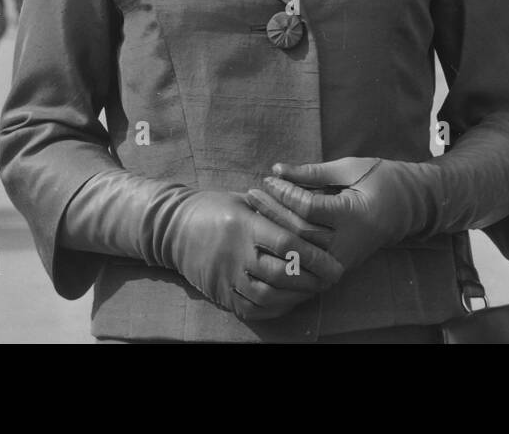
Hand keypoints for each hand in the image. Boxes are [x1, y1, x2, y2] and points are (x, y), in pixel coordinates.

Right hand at [159, 190, 344, 321]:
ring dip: (298, 296)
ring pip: (269, 295)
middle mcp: (236, 252)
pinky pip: (253, 308)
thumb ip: (275, 210)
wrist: (173, 228)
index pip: (286, 243)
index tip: (334, 261)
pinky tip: (291, 299)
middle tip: (332, 277)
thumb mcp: (244, 199)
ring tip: (315, 288)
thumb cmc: (214, 207)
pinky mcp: (220, 293)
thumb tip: (314, 221)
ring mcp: (226, 276)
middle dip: (313, 278)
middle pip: (282, 273)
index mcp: (244, 224)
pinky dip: (276, 308)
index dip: (314, 255)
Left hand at [246, 157, 433, 272]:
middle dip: (273, 212)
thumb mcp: (349, 168)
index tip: (268, 178)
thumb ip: (312, 173)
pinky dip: (287, 248)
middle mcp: (347, 242)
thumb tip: (278, 169)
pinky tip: (270, 233)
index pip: (308, 208)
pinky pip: (307, 262)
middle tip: (253, 194)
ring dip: (275, 231)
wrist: (409, 207)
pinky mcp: (339, 267)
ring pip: (301, 250)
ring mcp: (343, 259)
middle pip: (300, 232)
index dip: (285, 193)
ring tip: (257, 212)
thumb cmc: (381, 179)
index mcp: (353, 215)